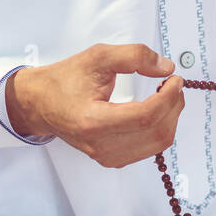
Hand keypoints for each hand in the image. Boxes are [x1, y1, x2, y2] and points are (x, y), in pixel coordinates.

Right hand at [6, 44, 184, 167]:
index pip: (145, 117)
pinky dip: (160, 129)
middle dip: (173, 107)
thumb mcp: (97, 57)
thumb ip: (133, 56)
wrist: (41, 104)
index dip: (168, 98)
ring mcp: (107, 156)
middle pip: (156, 133)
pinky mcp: (112, 159)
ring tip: (166, 96)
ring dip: (170, 118)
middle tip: (173, 85)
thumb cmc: (64, 80)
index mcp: (93, 121)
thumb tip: (165, 67)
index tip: (175, 80)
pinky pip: (149, 149)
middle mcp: (100, 145)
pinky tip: (156, 111)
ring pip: (157, 144)